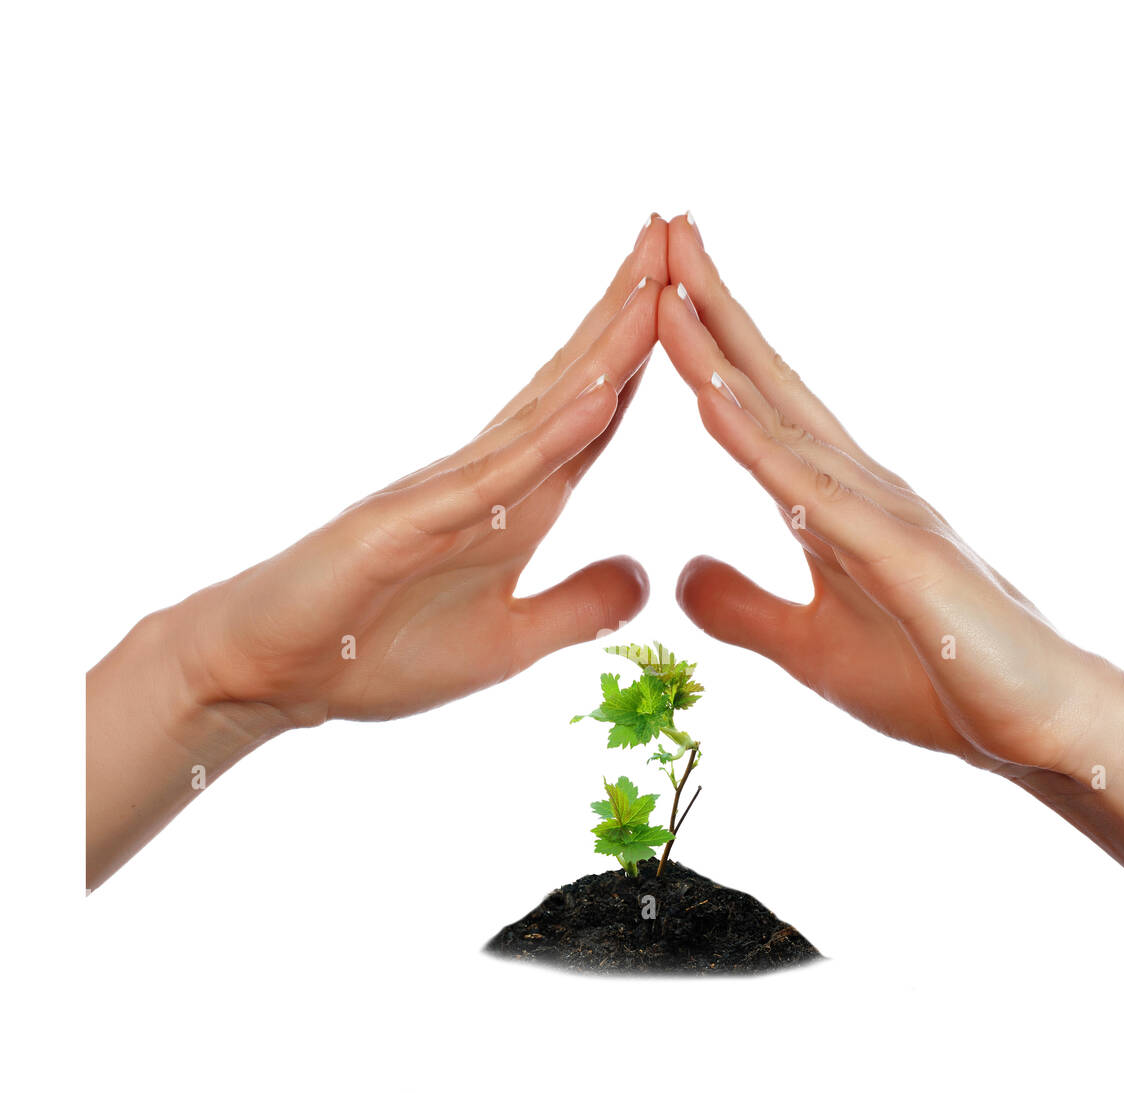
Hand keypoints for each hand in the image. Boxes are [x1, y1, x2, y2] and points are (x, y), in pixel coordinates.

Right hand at [171, 220, 666, 728]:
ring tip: (657, 277)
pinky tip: (601, 396)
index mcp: (519, 505)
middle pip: (576, 383)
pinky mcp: (406, 523)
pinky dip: (550, 438)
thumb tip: (643, 577)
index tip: (696, 296)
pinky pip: (494, 477)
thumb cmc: (372, 655)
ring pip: (544, 410)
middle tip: (681, 229)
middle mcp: (488, 479)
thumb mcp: (506, 643)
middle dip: (632, 310)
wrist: (273, 677)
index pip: (595, 419)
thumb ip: (575, 608)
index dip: (646, 359)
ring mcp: (446, 493)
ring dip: (605, 346)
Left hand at [657, 215, 1123, 917]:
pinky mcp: (897, 556)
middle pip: (767, 383)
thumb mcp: (808, 648)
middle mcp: (856, 485)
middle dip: (711, 304)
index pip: (755, 410)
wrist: (1037, 724)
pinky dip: (757, 442)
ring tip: (671, 276)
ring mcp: (880, 512)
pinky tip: (711, 398)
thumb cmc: (939, 680)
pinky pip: (810, 491)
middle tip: (661, 226)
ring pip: (783, 418)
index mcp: (831, 502)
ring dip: (722, 347)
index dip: (703, 349)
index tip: (651, 288)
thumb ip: (745, 608)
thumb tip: (680, 572)